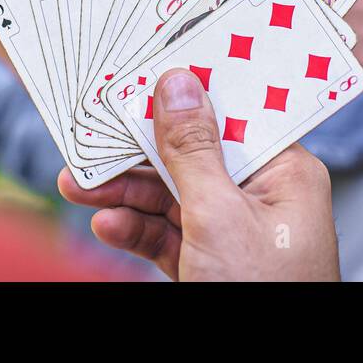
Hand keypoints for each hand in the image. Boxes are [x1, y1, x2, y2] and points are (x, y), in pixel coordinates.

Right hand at [59, 69, 340, 280]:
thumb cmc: (262, 294)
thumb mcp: (220, 216)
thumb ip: (193, 150)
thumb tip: (178, 83)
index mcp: (286, 173)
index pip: (234, 112)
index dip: (187, 89)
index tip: (141, 67)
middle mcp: (263, 196)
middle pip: (193, 152)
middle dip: (138, 149)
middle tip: (89, 133)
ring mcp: (234, 232)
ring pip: (171, 194)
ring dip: (123, 190)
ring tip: (75, 184)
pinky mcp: (209, 264)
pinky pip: (166, 233)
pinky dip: (135, 228)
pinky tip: (106, 223)